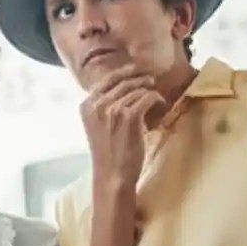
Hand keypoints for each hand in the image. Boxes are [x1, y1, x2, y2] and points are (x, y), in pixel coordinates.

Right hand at [81, 65, 166, 186]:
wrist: (112, 175)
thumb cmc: (107, 153)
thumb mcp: (96, 126)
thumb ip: (102, 107)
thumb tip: (121, 87)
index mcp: (86, 106)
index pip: (107, 79)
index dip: (124, 72)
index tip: (136, 71)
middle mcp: (97, 105)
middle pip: (123, 81)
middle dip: (139, 78)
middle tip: (151, 80)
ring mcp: (112, 110)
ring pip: (137, 89)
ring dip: (149, 92)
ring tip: (155, 97)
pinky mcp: (129, 117)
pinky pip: (147, 97)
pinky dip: (156, 99)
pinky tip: (160, 103)